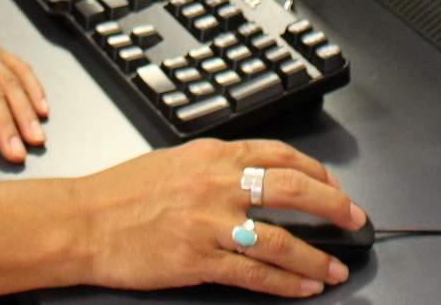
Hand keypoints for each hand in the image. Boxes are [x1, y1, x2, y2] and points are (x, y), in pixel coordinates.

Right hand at [77, 139, 366, 297]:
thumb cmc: (122, 193)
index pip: (278, 153)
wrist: (86, 221)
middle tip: (354, 218)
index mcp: (212, 155)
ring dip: (315, 256)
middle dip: (332, 205)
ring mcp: (210, 223)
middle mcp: (216, 183)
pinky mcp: (199, 259)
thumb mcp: (175, 161)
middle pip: (291, 188)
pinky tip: (304, 287)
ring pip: (279, 238)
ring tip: (335, 269)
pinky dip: (285, 282)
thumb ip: (215, 165)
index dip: (315, 170)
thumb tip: (251, 173)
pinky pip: (254, 273)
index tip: (332, 184)